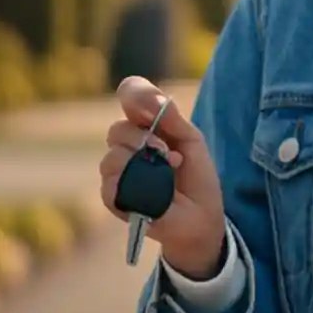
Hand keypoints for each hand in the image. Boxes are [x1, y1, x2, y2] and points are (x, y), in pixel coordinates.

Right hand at [99, 76, 226, 278]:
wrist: (201, 217)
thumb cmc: (196, 177)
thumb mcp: (191, 142)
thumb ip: (173, 120)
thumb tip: (156, 99)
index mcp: (147, 126)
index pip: (130, 97)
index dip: (135, 94)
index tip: (150, 106)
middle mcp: (127, 146)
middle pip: (117, 129)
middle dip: (143, 138)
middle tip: (167, 151)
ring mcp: (118, 172)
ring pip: (112, 155)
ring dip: (141, 162)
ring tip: (167, 172)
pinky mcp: (114, 197)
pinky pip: (111, 183)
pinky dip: (135, 184)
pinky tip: (153, 191)